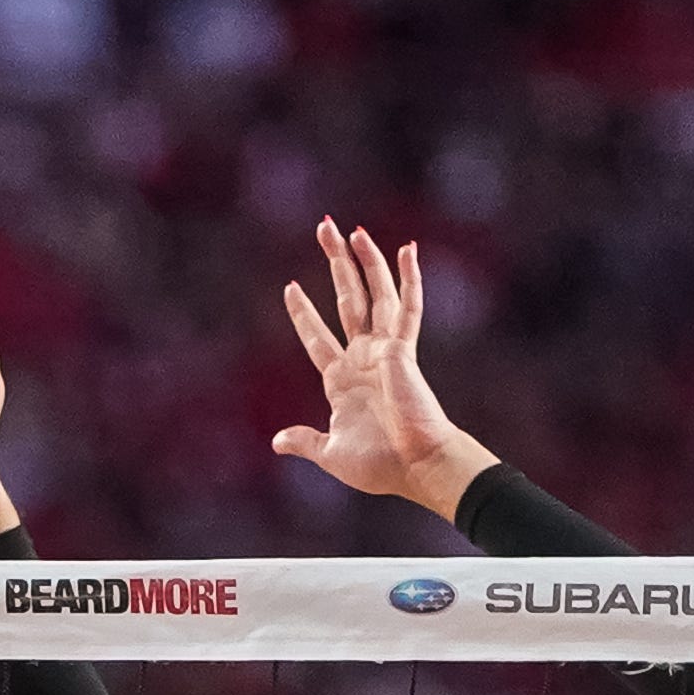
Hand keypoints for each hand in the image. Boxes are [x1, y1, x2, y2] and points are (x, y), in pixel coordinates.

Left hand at [272, 218, 496, 517]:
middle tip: (325, 228)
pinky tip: (407, 249)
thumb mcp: (330, 452)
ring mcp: (384, 351)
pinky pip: (407, 307)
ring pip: (375, 294)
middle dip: (336, 264)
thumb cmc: (380, 465)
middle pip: (348, 300)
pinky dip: (409, 278)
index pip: (318, 337)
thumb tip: (278, 442)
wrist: (416, 466)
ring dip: (365, 260)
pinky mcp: (403, 350)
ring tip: (352, 229)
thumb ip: (306, 441)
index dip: (304, 314)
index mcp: (343, 381)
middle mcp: (364, 358)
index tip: (291, 287)